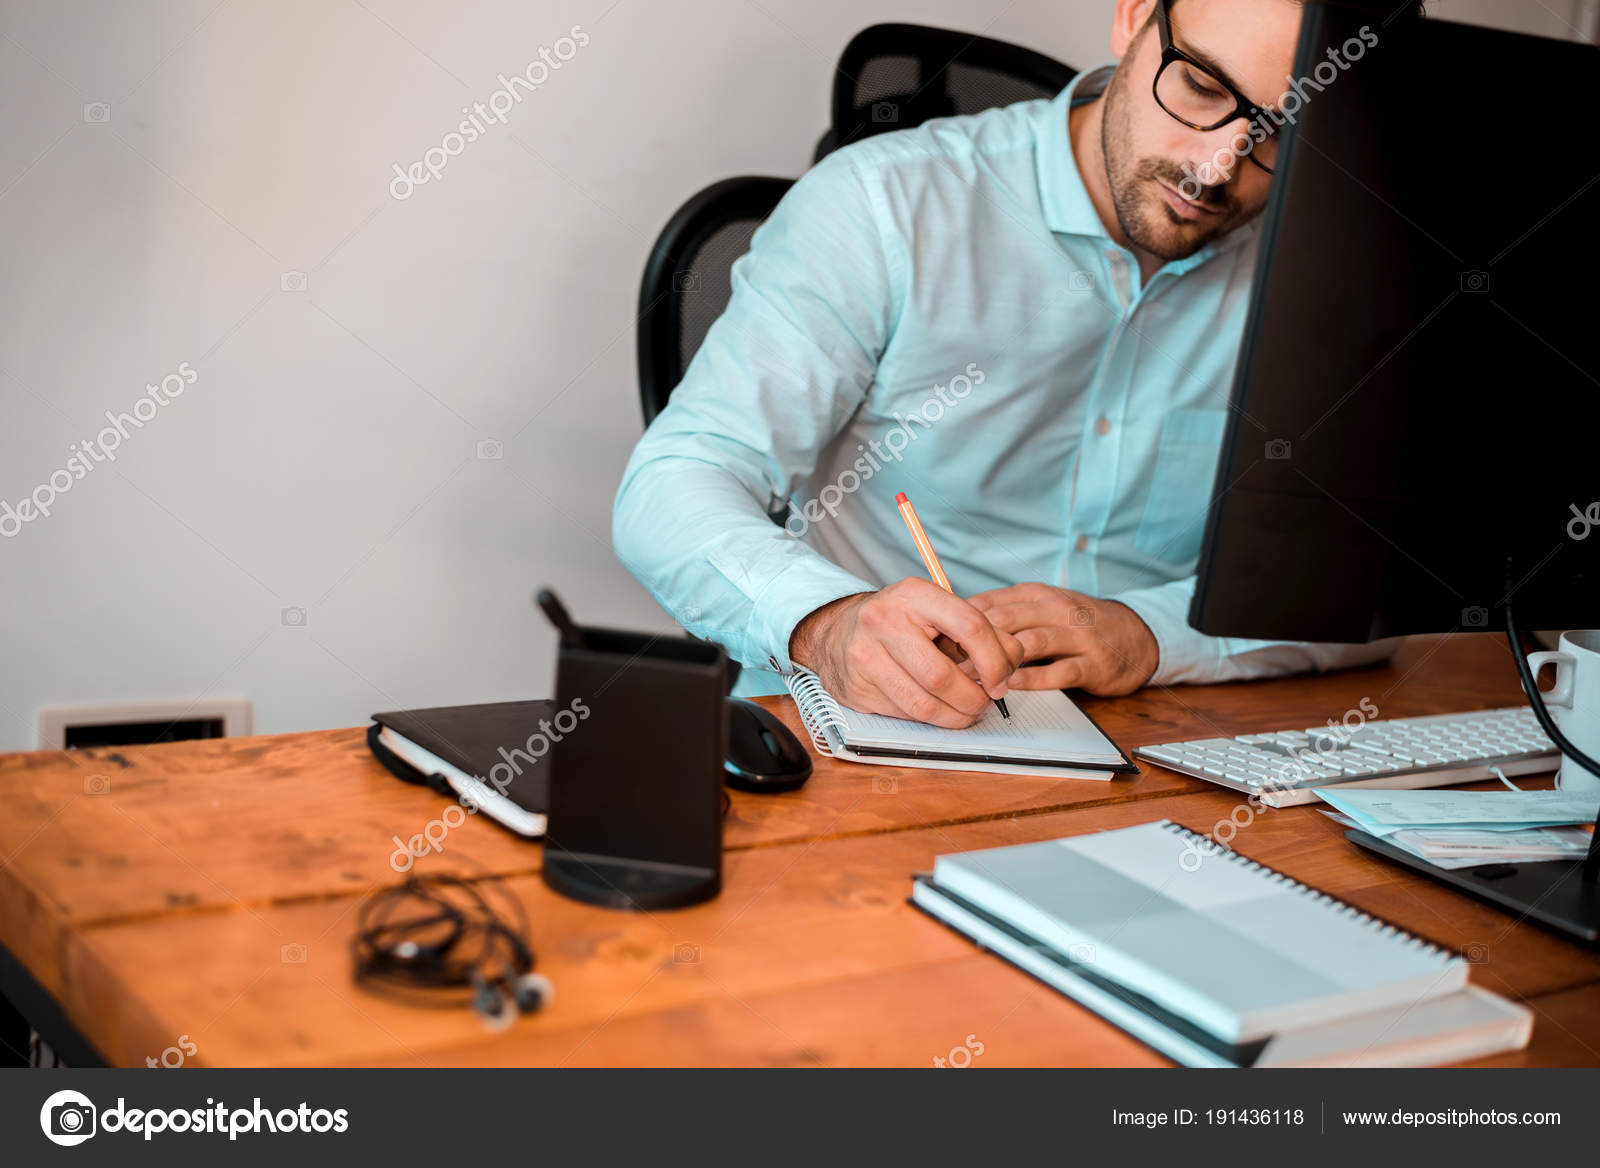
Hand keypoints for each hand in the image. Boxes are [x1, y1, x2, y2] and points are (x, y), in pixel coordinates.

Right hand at [788, 579, 1024, 727]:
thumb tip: (1012, 661)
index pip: (970, 626)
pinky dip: (930, 719)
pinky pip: (905, 715)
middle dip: (974, 699)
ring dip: (955, 717)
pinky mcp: (856, 689)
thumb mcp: (936, 611)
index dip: (995, 660)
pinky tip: (937, 710)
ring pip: (924, 705)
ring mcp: (864, 657)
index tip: (1002, 679)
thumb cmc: (899, 622)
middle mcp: (883, 621)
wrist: (836, 633)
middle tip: (985, 702)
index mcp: (913, 595)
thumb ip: (979, 631)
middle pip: (943, 676)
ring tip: (967, 711)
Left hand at [967, 583, 1157, 695]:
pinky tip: (1011, 686)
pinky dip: (1031, 680)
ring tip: (974, 679)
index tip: (940, 643)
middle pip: (1004, 620)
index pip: (989, 603)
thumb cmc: (1078, 623)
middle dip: (972, 643)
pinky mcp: (1092, 664)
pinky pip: (1057, 672)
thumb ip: (1006, 613)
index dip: (959, 624)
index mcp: (1038, 594)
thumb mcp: (1044, 606)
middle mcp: (1057, 609)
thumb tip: (955, 628)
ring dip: (998, 662)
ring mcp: (1077, 636)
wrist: (1136, 636)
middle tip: (949, 664)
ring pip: (1029, 643)